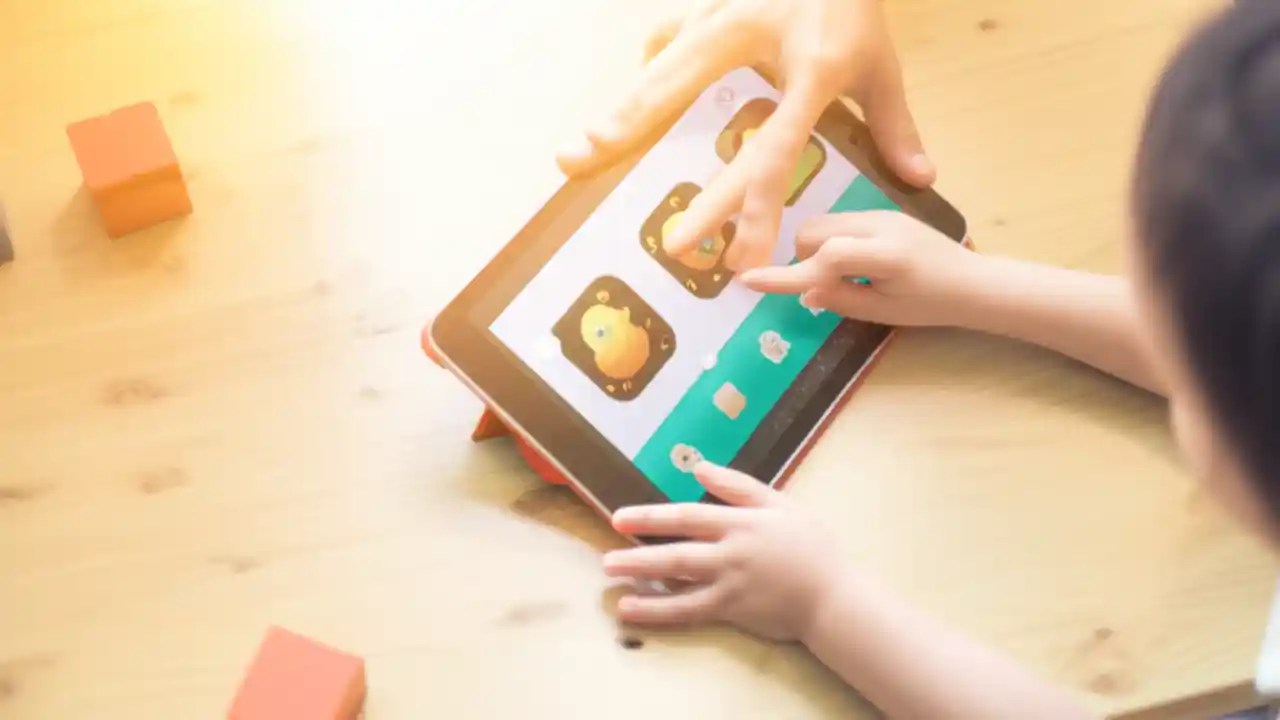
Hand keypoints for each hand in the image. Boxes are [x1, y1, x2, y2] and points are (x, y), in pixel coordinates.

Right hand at [558, 0, 933, 271]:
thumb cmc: (855, 8)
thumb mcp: (881, 64)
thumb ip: (895, 123)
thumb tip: (921, 178)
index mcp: (811, 66)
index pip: (775, 149)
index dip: (755, 209)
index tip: (737, 257)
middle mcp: (755, 39)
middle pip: (690, 99)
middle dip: (646, 150)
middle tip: (611, 194)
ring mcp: (722, 14)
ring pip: (663, 66)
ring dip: (620, 113)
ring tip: (575, 157)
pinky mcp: (705, 3)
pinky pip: (668, 42)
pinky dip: (649, 75)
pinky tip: (627, 110)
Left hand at [603, 463, 842, 641]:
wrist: (834, 597)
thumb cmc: (809, 547)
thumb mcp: (780, 504)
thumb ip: (739, 486)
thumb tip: (700, 466)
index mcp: (743, 522)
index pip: (689, 516)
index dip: (652, 516)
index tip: (620, 517)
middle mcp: (732, 552)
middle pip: (677, 549)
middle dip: (639, 551)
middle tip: (606, 553)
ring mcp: (730, 584)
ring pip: (679, 580)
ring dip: (642, 579)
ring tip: (610, 578)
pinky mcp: (732, 611)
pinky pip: (688, 611)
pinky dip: (657, 611)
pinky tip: (632, 610)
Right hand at [740, 210, 981, 326]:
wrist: (974, 282)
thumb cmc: (932, 305)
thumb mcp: (884, 312)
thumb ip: (841, 300)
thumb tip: (805, 292)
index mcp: (884, 255)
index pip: (822, 259)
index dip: (784, 274)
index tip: (749, 281)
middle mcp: (878, 225)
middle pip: (813, 232)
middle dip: (806, 259)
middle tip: (829, 287)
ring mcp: (879, 213)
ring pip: (823, 224)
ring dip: (818, 250)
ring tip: (847, 276)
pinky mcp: (880, 211)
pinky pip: (838, 222)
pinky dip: (833, 242)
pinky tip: (858, 263)